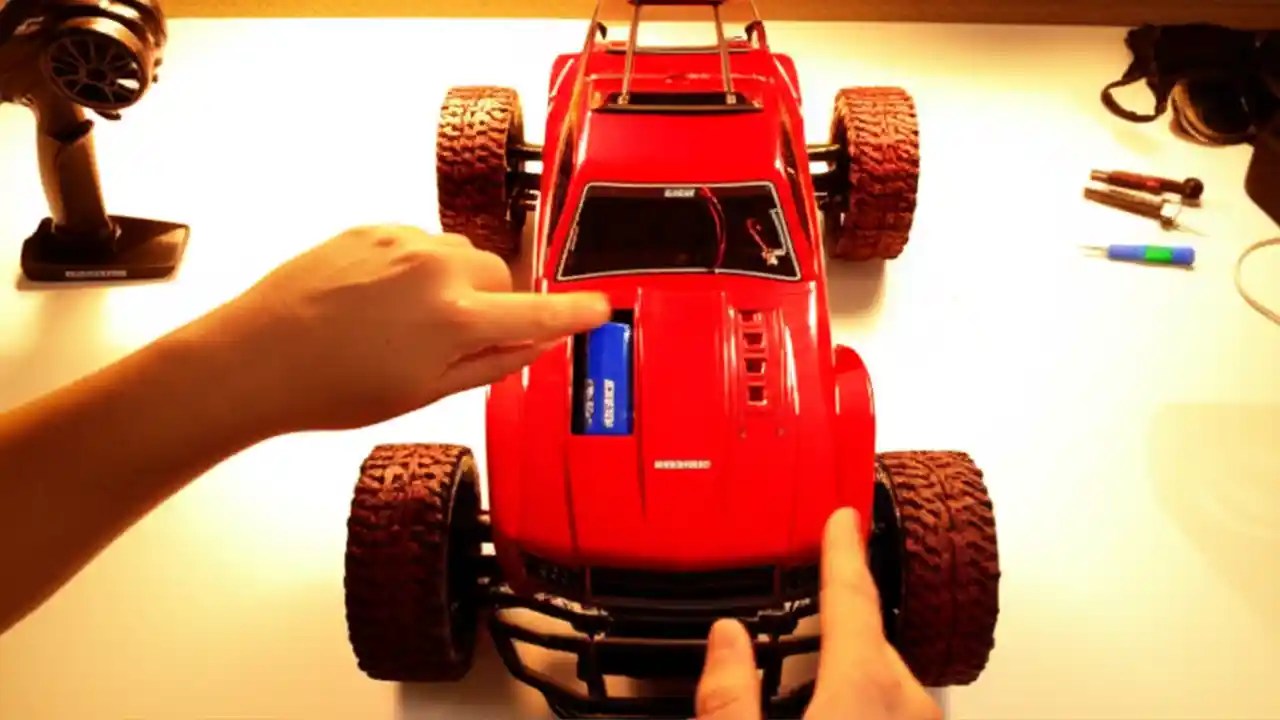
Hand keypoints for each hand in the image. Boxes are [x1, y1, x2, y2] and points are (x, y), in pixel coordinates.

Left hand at [202, 225, 609, 433]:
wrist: (257, 357)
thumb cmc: (331, 386)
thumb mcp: (426, 392)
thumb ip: (493, 364)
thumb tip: (536, 346)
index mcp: (456, 319)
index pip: (537, 314)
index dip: (574, 314)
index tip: (599, 309)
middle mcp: (436, 270)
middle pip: (499, 276)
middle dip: (493, 304)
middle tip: (458, 340)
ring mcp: (402, 242)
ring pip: (460, 256)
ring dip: (454, 284)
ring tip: (407, 324)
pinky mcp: (371, 227)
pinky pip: (418, 244)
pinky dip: (416, 269)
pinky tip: (380, 302)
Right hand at [694, 508, 941, 719]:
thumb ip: (728, 698)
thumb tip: (726, 638)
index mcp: (861, 694)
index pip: (851, 600)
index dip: (843, 554)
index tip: (844, 519)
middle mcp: (906, 711)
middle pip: (871, 650)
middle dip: (840, 636)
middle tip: (804, 640)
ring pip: (887, 691)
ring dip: (855, 686)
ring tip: (810, 706)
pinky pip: (894, 718)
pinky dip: (869, 713)